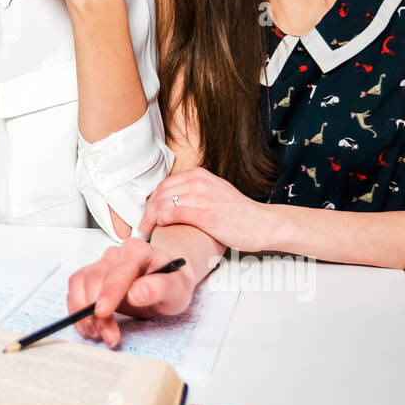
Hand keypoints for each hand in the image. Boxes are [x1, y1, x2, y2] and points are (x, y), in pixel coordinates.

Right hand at [66, 238, 196, 346]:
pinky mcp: (90, 277)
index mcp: (137, 250)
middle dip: (98, 312)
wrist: (165, 284)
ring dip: (84, 313)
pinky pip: (75, 292)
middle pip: (96, 279)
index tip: (103, 312)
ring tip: (97, 333)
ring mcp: (100, 265)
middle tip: (108, 336)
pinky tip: (89, 327)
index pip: (119, 269)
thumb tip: (136, 293)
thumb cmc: (171, 283)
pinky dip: (77, 312)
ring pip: (80, 284)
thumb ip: (161, 287)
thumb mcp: (178, 288)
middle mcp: (115, 254)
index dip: (109, 291)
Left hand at [143, 167, 275, 250]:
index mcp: (200, 175)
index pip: (164, 185)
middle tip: (142, 225)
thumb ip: (194, 192)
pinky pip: (173, 213)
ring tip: (147, 230)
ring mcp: (202, 197)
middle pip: (160, 193)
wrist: (263, 224)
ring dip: (150, 218)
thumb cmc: (240, 213)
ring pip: (163, 203)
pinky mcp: (205, 214)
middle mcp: (199, 182)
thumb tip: (171, 200)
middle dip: (146, 210)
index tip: (146, 213)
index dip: (150, 201)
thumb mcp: (215, 192)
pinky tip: (160, 227)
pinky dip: (161, 220)